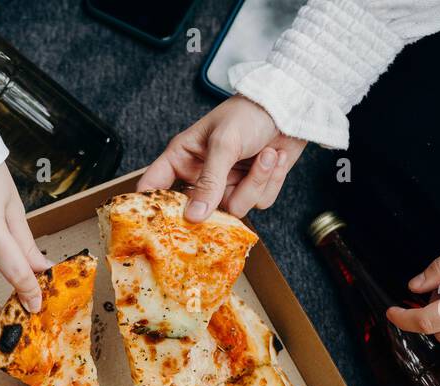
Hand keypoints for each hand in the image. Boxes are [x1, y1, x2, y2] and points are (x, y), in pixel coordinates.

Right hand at [138, 95, 306, 219]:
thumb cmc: (248, 113)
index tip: (154, 224)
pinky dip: (271, 180)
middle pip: (199, 211)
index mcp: (183, 158)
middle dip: (223, 197)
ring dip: (256, 181)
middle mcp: (201, 176)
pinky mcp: (251, 189)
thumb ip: (209, 181)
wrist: (288, 108)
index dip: (150, 206)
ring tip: (267, 155)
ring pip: (235, 209)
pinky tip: (274, 157)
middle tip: (231, 182)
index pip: (154, 186)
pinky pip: (259, 202)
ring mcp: (227, 185)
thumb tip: (194, 216)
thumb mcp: (224, 143)